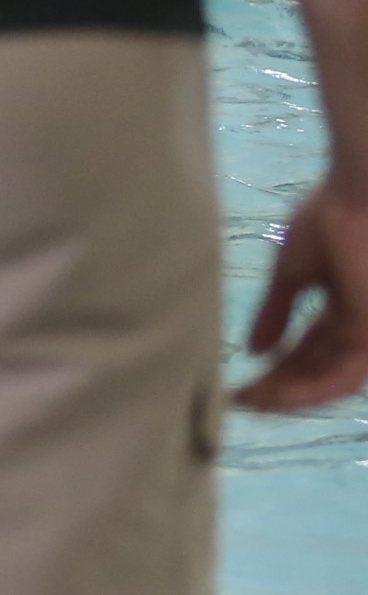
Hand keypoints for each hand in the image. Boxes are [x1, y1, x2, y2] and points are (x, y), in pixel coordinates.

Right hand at [241, 165, 367, 409]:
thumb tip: (254, 348)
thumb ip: (275, 311)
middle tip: (239, 399)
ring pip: (331, 380)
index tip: (239, 381)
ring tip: (251, 401)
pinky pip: (340, 376)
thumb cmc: (330, 217)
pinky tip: (271, 391)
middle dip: (280, 387)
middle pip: (319, 370)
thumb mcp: (292, 271)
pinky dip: (305, 388)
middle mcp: (360, 325)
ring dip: (290, 395)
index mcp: (346, 307)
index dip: (276, 368)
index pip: (309, 349)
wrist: (358, 192)